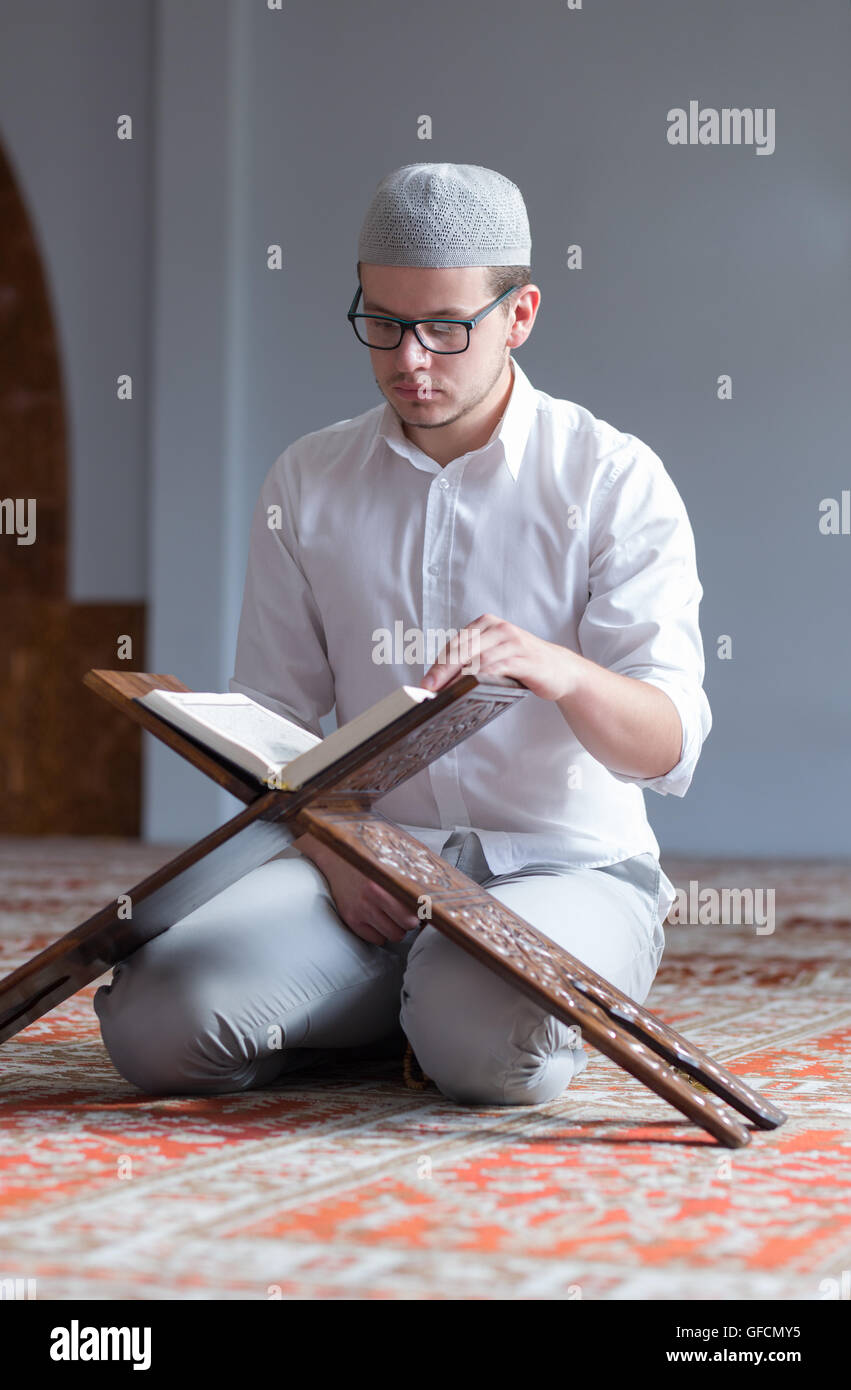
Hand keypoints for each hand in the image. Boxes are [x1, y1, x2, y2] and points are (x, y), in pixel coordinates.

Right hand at [294, 833, 421, 945]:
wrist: (336, 856)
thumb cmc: (370, 858)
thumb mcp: (394, 858)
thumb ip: (415, 872)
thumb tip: (439, 890)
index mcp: (388, 879)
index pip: (417, 906)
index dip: (424, 910)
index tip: (425, 909)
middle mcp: (373, 895)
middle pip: (407, 925)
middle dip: (411, 921)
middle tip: (407, 912)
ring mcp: (360, 909)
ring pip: (393, 936)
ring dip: (396, 928)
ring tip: (391, 914)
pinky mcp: (350, 919)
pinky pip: (376, 939)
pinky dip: (380, 933)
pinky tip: (378, 918)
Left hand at [419, 612, 580, 701]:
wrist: (561, 669)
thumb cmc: (523, 663)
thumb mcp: (495, 654)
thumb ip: (472, 661)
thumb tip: (440, 681)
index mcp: (487, 624)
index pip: (455, 643)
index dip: (438, 663)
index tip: (425, 682)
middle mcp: (499, 628)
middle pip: (463, 649)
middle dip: (442, 671)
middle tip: (429, 689)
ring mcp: (512, 642)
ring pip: (478, 658)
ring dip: (459, 677)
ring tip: (446, 693)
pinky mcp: (524, 658)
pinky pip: (497, 666)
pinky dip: (481, 678)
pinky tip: (470, 689)